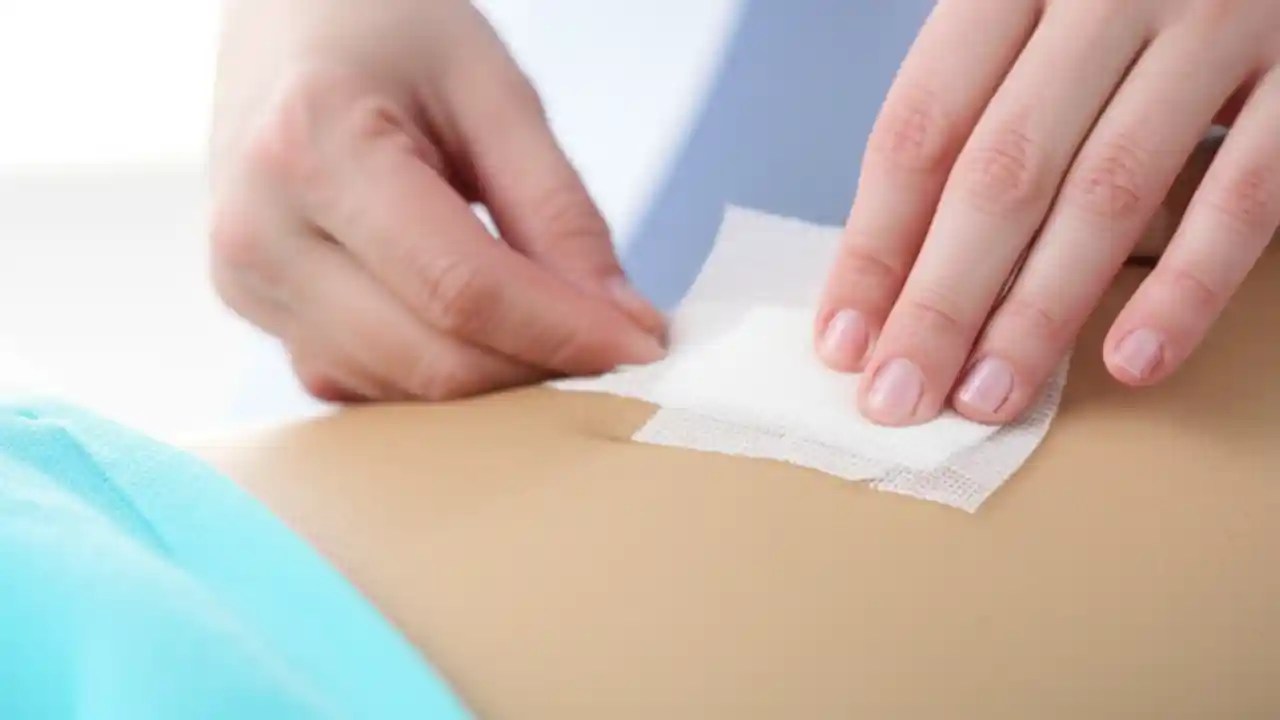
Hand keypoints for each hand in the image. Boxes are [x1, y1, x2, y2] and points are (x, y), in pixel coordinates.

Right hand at [210, 0, 664, 401]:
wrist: (285, 20)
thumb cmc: (386, 27)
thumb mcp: (492, 89)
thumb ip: (556, 208)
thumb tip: (621, 319)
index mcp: (314, 148)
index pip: (463, 288)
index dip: (564, 331)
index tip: (644, 343)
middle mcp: (258, 232)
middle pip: (431, 356)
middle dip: (540, 364)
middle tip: (619, 342)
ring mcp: (246, 284)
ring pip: (403, 387)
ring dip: (498, 378)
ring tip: (557, 329)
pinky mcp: (257, 313)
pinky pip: (367, 384)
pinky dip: (441, 374)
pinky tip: (484, 331)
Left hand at [817, 0, 1278, 424]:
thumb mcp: (1032, 7)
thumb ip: (979, 104)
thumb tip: (897, 263)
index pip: (922, 128)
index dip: (875, 245)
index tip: (842, 342)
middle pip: (1001, 172)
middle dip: (940, 301)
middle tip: (899, 398)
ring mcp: (1214, 24)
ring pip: (1107, 192)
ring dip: (1039, 313)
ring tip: (988, 398)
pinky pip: (1244, 195)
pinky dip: (1186, 285)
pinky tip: (1131, 361)